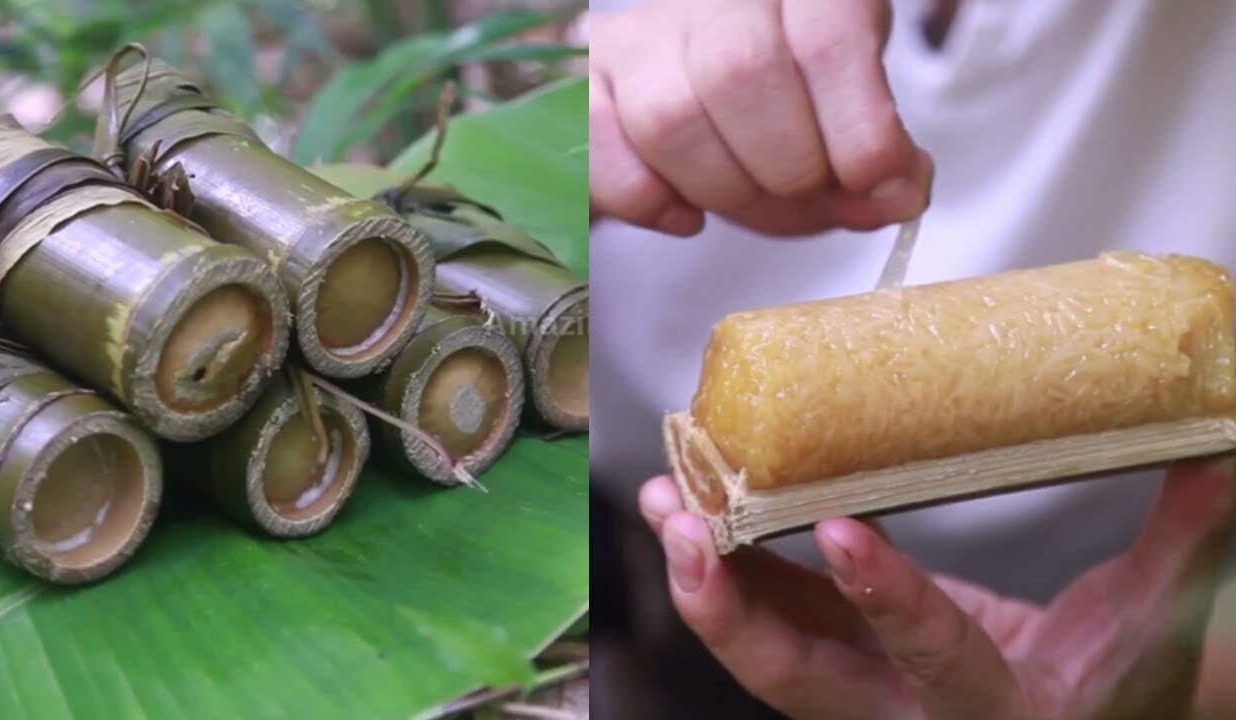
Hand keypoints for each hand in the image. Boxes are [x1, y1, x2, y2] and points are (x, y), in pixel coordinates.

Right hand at [590, 0, 932, 237]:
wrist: (688, 81)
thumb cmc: (783, 96)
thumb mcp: (845, 109)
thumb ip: (872, 153)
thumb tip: (896, 197)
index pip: (825, 41)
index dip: (857, 129)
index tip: (875, 185)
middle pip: (743, 78)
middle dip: (785, 170)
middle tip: (804, 198)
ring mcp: (637, 37)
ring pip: (670, 119)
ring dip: (722, 191)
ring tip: (746, 202)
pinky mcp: (586, 87)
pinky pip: (604, 155)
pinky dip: (651, 203)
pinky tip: (684, 213)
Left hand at [639, 458, 1235, 718]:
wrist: (1075, 717)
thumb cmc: (1118, 686)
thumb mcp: (1153, 624)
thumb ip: (1181, 541)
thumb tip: (1218, 455)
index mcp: (998, 710)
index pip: (934, 657)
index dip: (887, 599)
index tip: (839, 532)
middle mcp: (908, 715)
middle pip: (798, 680)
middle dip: (732, 611)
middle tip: (688, 534)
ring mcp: (864, 692)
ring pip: (767, 648)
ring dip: (708, 578)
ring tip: (667, 504)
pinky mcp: (844, 659)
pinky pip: (776, 619)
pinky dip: (734, 570)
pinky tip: (698, 515)